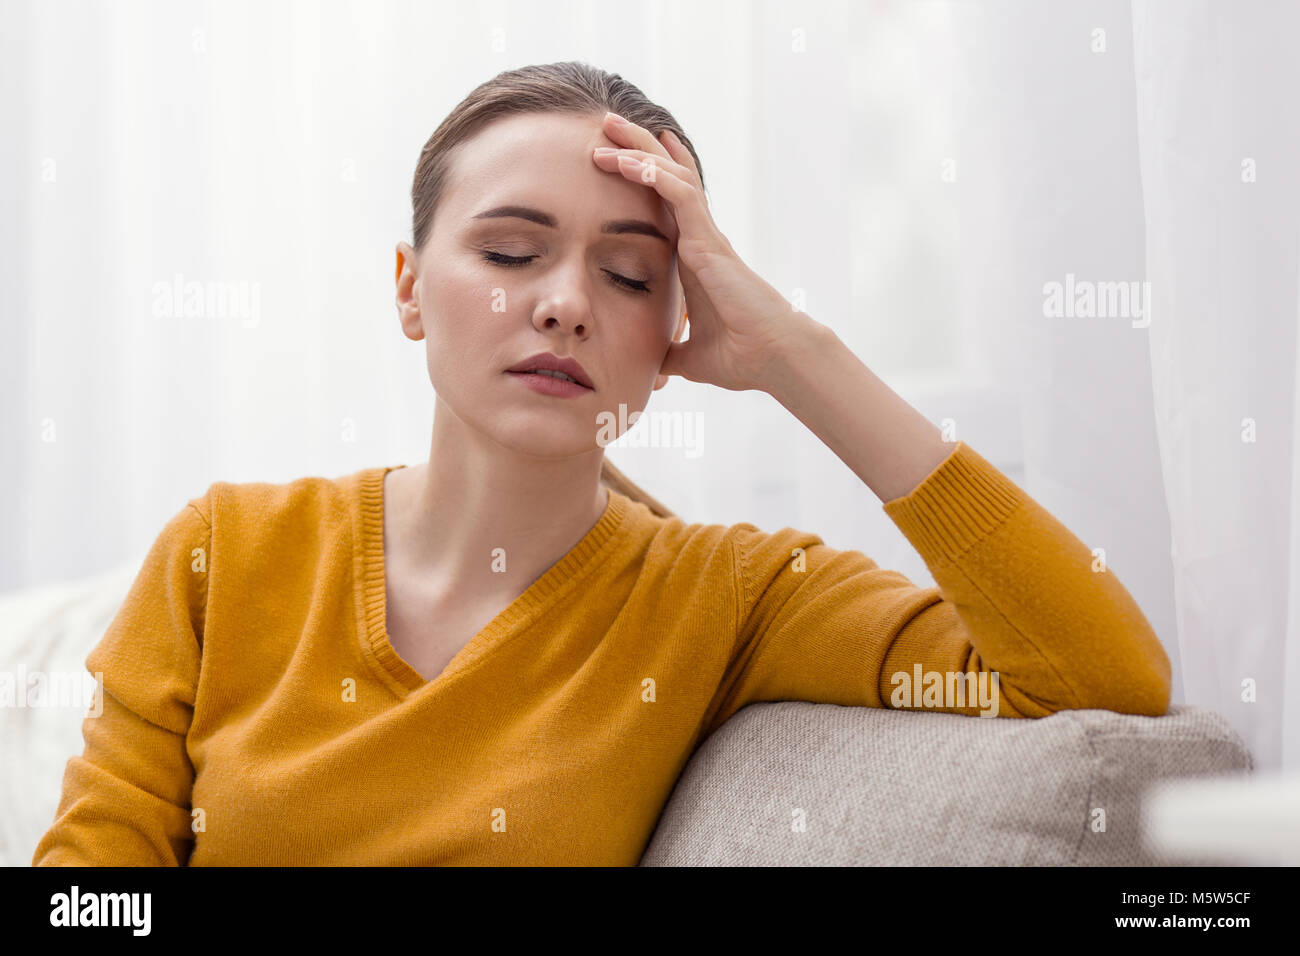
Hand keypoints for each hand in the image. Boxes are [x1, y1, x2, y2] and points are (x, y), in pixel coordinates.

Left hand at [591, 111, 822, 392]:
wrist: (770, 359)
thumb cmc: (741, 356)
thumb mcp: (690, 357)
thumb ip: (671, 354)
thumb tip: (656, 370)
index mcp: (694, 258)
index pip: (667, 205)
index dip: (647, 176)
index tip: (622, 154)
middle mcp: (700, 238)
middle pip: (666, 177)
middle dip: (636, 148)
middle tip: (606, 124)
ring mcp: (706, 235)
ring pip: (670, 176)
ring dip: (637, 151)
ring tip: (607, 128)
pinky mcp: (710, 240)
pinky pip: (680, 195)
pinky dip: (655, 174)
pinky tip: (630, 161)